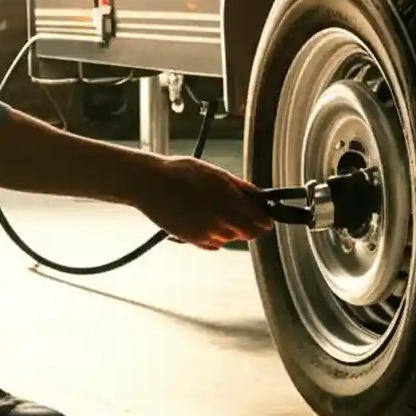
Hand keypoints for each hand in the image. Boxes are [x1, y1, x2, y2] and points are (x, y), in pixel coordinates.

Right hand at [133, 156, 273, 249]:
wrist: (149, 184)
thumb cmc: (180, 172)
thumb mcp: (214, 172)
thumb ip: (239, 187)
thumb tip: (257, 196)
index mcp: (229, 201)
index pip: (259, 220)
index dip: (265, 219)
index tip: (265, 217)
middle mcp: (220, 221)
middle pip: (248, 234)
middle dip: (250, 227)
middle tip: (245, 216)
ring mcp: (206, 233)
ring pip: (230, 239)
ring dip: (230, 229)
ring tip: (215, 211)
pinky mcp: (192, 240)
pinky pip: (213, 243)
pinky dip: (215, 236)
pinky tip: (204, 220)